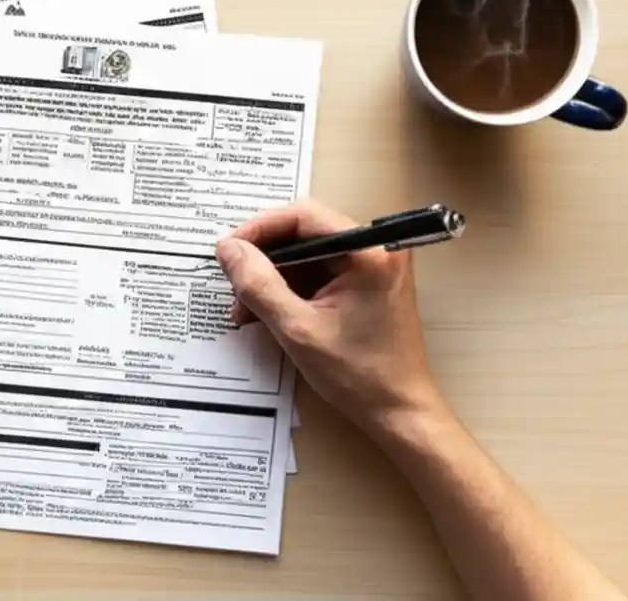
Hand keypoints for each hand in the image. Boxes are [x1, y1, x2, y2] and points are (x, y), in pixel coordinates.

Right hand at [216, 200, 447, 433]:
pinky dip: (289, 289)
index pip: (304, 216)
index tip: (228, 251)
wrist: (399, 411)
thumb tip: (228, 250)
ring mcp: (371, 265)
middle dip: (263, 258)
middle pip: (304, 232)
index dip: (259, 229)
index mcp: (369, 252)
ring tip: (244, 308)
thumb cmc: (358, 375)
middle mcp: (375, 248)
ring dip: (272, 277)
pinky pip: (318, 273)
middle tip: (232, 282)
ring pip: (306, 254)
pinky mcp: (364, 283)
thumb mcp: (297, 329)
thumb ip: (259, 285)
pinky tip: (265, 312)